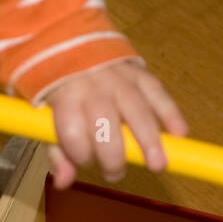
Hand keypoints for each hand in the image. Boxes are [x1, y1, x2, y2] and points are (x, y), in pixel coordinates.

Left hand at [43, 60, 187, 188]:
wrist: (67, 39)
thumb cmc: (56, 85)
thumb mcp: (43, 115)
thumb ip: (56, 149)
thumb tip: (64, 183)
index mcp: (65, 97)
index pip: (73, 132)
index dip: (80, 154)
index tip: (85, 162)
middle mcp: (93, 87)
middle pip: (106, 126)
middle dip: (113, 156)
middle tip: (115, 173)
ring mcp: (119, 79)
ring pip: (137, 111)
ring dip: (149, 140)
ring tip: (158, 164)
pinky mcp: (139, 73)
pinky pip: (158, 94)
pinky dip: (171, 114)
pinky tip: (179, 134)